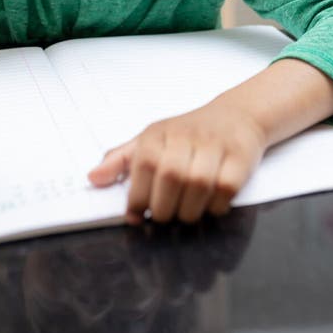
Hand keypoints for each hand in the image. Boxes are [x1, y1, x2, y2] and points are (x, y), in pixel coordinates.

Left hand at [88, 96, 266, 224]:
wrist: (237, 115)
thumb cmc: (188, 133)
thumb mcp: (151, 139)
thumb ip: (121, 160)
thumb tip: (93, 178)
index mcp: (159, 133)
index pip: (143, 165)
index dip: (137, 196)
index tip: (135, 215)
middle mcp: (186, 136)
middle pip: (170, 176)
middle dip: (163, 207)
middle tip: (162, 216)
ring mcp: (214, 146)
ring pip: (198, 184)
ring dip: (188, 210)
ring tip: (184, 213)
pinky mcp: (240, 157)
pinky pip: (226, 188)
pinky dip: (216, 205)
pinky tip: (209, 206)